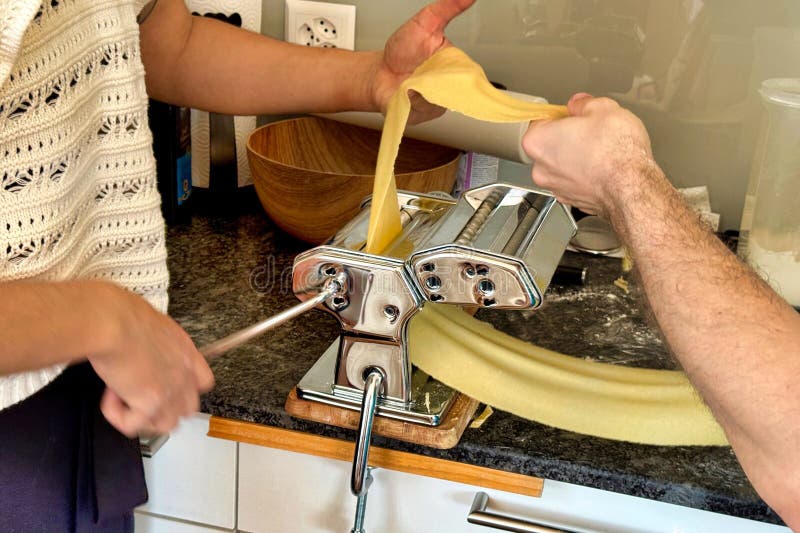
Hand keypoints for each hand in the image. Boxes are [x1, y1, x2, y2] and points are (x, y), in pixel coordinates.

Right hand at [88, 285, 213, 437]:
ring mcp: (170, 391)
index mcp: (186, 353)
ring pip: (166, 424)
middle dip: (164, 407)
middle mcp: (184, 374)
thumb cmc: (123, 313)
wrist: (112, 322)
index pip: (204, 382)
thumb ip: (157, 343)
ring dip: (143, 416)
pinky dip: (118, 416)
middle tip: (141, 395)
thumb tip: (144, 348)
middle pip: (187, 408)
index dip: (185, 389)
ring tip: (125, 399)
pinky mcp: (149, 404)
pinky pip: (134, 426)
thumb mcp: (151, 325)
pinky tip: (110, 397)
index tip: (166, 386)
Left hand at [372, 0, 474, 123]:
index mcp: (456, 66)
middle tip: (428, 70)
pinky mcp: (422, 115)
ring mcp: (436, 103)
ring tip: (412, 78)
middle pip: (459, 92)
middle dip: (444, 81)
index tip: (451, 68)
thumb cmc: (402, 51)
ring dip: (424, 89)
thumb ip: (447, 8)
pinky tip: (406, 91)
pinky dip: (413, 99)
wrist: (378, 72)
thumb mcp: (426, 22)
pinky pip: (422, 109)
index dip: (466, 75)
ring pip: (440, 101)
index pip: (473, 76)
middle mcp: (450, 87)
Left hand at [521, 93, 653, 218]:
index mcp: (537, 141)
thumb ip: (584, 104)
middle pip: (550, 146)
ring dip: (576, 158)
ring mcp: (556, 188)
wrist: (631, 186)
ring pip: (562, 166)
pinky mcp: (572, 201)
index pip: (540, 121)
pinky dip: (585, 176)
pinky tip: (603, 168)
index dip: (561, 115)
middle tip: (590, 131)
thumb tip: (580, 104)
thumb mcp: (603, 108)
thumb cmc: (615, 152)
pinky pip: (575, 182)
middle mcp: (541, 169)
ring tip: (600, 150)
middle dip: (568, 138)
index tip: (574, 114)